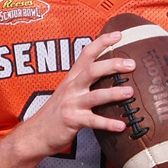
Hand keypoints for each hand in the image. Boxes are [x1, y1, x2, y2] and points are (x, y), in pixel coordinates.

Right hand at [13, 33, 135, 160]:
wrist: (36, 133)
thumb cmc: (56, 113)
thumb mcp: (68, 92)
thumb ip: (85, 82)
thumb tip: (110, 75)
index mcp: (72, 78)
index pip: (86, 54)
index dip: (102, 42)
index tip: (119, 34)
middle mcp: (72, 88)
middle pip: (92, 70)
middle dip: (112, 65)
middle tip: (131, 64)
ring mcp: (72, 104)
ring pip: (95, 96)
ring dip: (113, 93)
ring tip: (130, 92)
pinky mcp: (73, 121)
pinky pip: (93, 121)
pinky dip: (108, 124)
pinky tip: (122, 125)